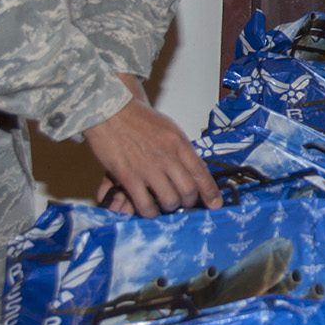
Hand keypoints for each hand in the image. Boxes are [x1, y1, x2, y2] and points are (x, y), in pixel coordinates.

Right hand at [83, 76, 222, 215]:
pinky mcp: (129, 177)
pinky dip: (149, 212)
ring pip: (170, 201)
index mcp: (179, 143)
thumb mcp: (168, 128)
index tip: (215, 204)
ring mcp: (148, 168)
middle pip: (188, 191)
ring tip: (165, 203)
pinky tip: (148, 209)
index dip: (210, 192)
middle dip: (188, 201)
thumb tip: (192, 169)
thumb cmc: (137, 118)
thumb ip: (180, 149)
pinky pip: (145, 204)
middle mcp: (167, 157)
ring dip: (169, 206)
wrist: (109, 112)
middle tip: (183, 202)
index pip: (201, 172)